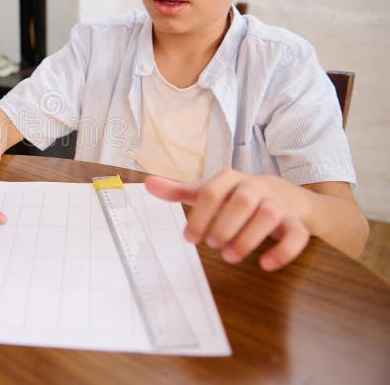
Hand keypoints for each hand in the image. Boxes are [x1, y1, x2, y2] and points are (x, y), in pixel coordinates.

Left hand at [145, 170, 311, 270]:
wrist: (285, 196)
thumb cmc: (236, 197)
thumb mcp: (209, 192)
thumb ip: (179, 191)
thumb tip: (148, 183)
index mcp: (231, 179)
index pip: (212, 192)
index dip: (199, 216)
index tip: (190, 237)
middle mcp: (256, 188)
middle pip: (241, 202)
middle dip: (224, 226)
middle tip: (212, 245)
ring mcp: (279, 205)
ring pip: (268, 217)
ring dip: (247, 239)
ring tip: (230, 256)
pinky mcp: (297, 224)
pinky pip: (296, 236)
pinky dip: (283, 252)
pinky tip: (265, 265)